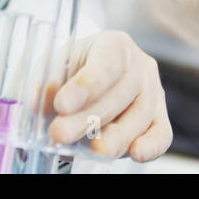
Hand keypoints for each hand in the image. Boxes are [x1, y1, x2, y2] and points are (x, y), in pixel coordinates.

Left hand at [49, 30, 171, 161]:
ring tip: (95, 151)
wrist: (91, 80)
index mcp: (114, 44)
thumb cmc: (73, 70)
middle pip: (120, 93)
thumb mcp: (53, 66)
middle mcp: (139, 66)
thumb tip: (36, 102)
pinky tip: (136, 153)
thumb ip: (43, 81)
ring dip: (117, 136)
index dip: (85, 85)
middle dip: (88, 117)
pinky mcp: (158, 118)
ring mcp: (153, 92)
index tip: (62, 104)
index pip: (105, 62)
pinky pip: (162, 133)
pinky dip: (152, 146)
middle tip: (59, 133)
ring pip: (140, 116)